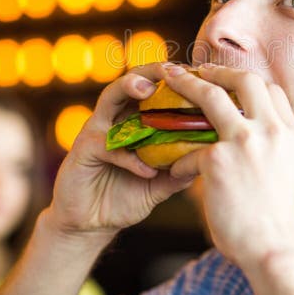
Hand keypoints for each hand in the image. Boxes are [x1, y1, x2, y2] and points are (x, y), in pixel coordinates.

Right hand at [47, 62, 193, 241]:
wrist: (90, 225)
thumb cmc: (125, 197)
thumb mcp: (160, 185)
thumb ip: (180, 171)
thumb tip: (210, 158)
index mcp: (135, 120)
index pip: (155, 89)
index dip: (175, 79)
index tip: (200, 74)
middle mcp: (116, 119)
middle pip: (132, 81)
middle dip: (151, 71)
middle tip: (172, 69)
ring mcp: (97, 131)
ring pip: (110, 97)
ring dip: (129, 87)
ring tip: (148, 90)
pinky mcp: (83, 150)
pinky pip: (108, 146)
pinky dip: (130, 157)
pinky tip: (148, 170)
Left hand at [167, 63, 293, 269]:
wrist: (275, 248)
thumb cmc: (279, 220)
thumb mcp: (290, 172)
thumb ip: (274, 148)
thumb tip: (255, 138)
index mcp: (291, 134)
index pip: (272, 91)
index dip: (249, 84)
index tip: (232, 82)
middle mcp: (271, 130)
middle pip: (245, 81)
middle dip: (220, 71)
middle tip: (199, 70)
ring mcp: (244, 142)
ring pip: (211, 97)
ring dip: (187, 85)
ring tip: (170, 80)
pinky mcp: (217, 160)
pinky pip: (189, 150)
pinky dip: (180, 161)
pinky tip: (173, 172)